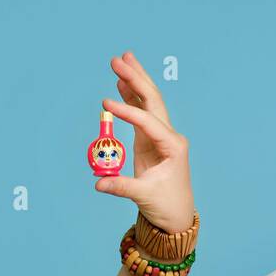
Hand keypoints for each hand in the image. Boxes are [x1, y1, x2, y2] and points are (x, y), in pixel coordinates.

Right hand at [92, 50, 195, 232]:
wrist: (176, 216)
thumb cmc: (165, 206)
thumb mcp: (143, 196)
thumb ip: (121, 186)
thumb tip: (98, 183)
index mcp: (172, 146)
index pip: (147, 121)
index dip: (127, 111)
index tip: (106, 103)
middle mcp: (169, 136)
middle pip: (152, 100)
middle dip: (135, 79)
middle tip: (117, 59)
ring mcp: (160, 136)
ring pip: (148, 102)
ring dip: (135, 81)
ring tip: (121, 60)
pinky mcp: (151, 140)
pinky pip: (141, 113)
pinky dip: (131, 98)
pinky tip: (121, 83)